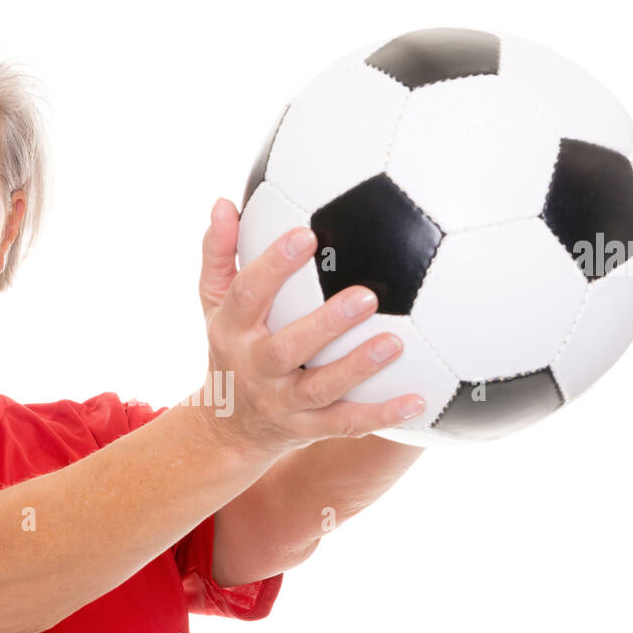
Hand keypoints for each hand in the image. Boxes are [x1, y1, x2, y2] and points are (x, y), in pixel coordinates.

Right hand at [193, 197, 425, 458]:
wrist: (227, 428)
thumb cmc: (230, 348)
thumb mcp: (214, 304)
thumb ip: (219, 254)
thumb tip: (223, 203)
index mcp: (232, 330)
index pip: (247, 296)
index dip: (273, 266)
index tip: (305, 235)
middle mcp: (255, 369)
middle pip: (287, 348)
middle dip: (326, 324)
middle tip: (366, 296)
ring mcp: (282, 403)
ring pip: (321, 388)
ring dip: (358, 367)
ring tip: (396, 343)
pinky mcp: (307, 429)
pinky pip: (347, 424)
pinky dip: (382, 415)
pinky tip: (418, 401)